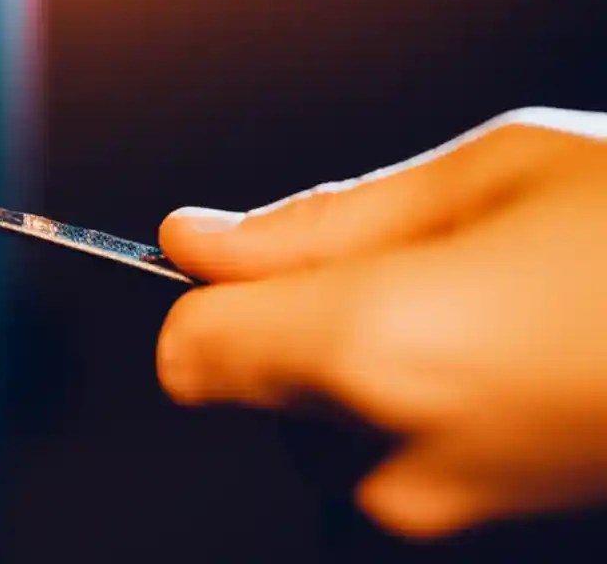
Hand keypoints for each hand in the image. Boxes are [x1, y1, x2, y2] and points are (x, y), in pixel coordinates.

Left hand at [156, 107, 606, 539]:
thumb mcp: (504, 171)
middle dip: (297, 316)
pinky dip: (415, 401)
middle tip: (417, 257)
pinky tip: (506, 349)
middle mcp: (399, 460)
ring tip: (484, 301)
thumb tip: (202, 240)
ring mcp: (454, 512)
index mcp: (380, 351)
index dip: (209, 286)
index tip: (243, 248)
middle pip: (253, 385)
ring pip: (320, 423)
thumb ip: (327, 218)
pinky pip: (392, 457)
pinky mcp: (496, 526)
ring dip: (361, 362)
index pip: (191, 349)